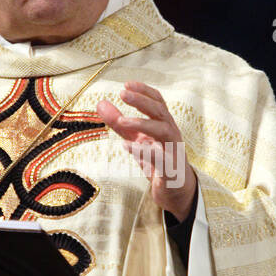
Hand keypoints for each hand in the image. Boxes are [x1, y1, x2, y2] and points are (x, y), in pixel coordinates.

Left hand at [97, 80, 196, 221]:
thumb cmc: (157, 161)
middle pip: (161, 111)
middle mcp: (171, 134)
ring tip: (122, 121)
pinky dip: (144, 151)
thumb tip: (101, 104)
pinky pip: (160, 158)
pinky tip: (127, 146)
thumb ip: (119, 123)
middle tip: (123, 94)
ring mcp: (173, 151)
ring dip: (142, 123)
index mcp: (164, 124)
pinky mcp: (170, 169)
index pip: (158, 102)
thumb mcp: (136, 139)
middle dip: (143, 101)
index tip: (126, 84)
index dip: (144, 91)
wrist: (175, 190)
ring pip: (164, 131)